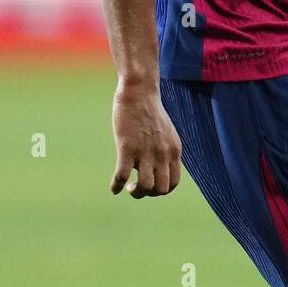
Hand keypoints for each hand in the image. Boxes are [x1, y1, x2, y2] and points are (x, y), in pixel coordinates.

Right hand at [110, 82, 181, 197]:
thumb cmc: (150, 112)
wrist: (139, 93)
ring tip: (129, 187)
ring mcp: (145, 152)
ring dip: (136, 192)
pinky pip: (122, 175)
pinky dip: (116, 186)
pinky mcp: (127, 147)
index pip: (173, 183)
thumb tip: (159, 166)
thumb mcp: (167, 133)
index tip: (150, 185)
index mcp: (174, 151)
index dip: (161, 190)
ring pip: (145, 186)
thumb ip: (166, 150)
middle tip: (138, 187)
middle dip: (149, 194)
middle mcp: (162, 154)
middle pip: (161, 189)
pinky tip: (114, 188)